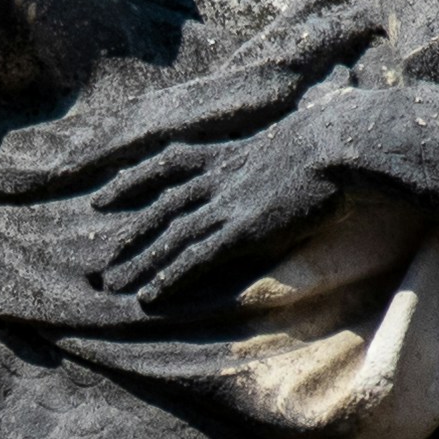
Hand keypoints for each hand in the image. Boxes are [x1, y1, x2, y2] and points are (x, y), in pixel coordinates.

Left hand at [76, 107, 377, 311]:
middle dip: (128, 237)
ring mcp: (227, 204)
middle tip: (101, 261)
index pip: (166, 166)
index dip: (131, 182)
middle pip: (160, 209)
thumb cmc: (330, 143)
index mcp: (228, 155)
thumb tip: (286, 157)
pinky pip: (195, 258)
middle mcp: (218, 179)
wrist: (337, 145)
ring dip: (140, 264)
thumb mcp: (294, 142)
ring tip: (113, 286)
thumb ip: (277, 154)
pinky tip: (149, 297)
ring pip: (170, 237)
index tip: (102, 198)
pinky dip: (169, 277)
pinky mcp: (241, 229)